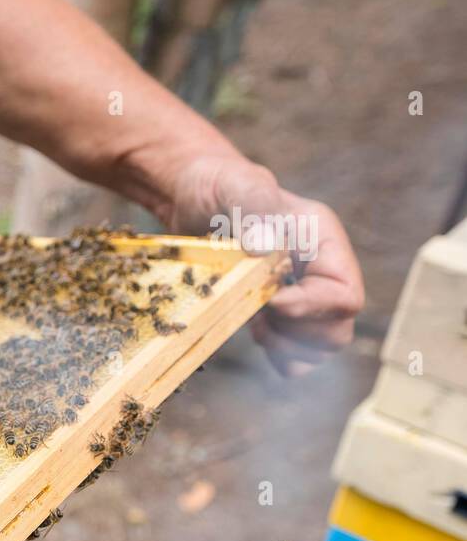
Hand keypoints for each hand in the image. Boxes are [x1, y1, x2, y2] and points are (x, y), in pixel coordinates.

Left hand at [164, 155, 364, 376]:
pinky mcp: (282, 313)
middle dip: (298, 335)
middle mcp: (321, 270)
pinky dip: (279, 356)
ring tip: (256, 324)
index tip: (268, 301)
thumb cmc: (218, 185)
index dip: (310, 309)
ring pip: (321, 347)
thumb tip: (264, 246)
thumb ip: (254, 207)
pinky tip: (255, 331)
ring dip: (288, 348)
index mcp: (322, 241)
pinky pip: (297, 355)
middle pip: (338, 329)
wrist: (196, 197)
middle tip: (260, 316)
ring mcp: (303, 294)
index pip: (344, 294)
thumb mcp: (235, 185)